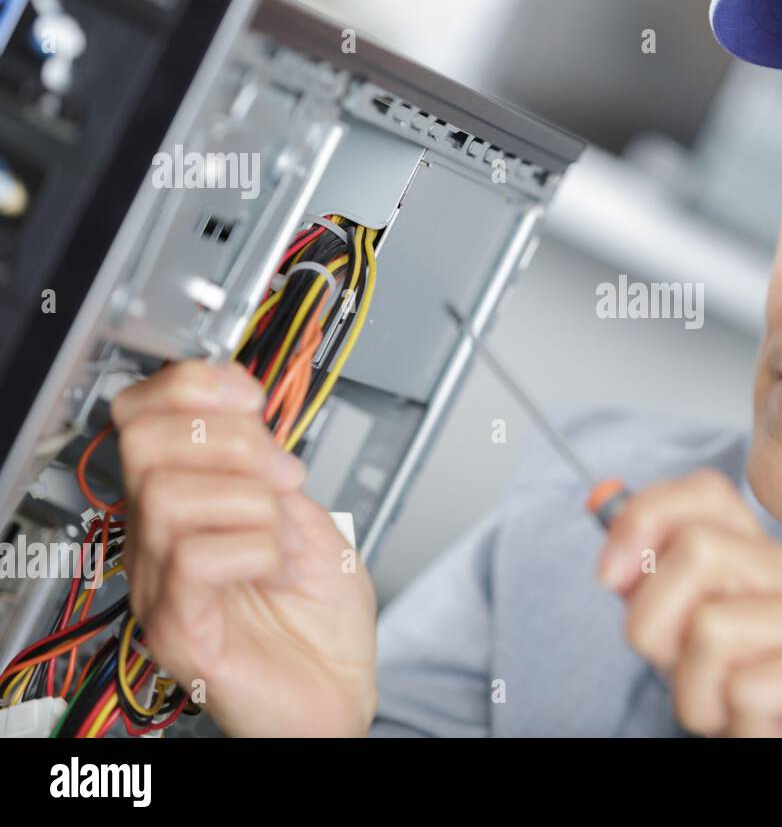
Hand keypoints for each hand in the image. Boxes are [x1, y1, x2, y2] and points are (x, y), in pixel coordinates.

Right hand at [113, 359, 377, 735]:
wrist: (339, 694)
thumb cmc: (322, 620)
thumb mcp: (309, 517)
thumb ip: (270, 469)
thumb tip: (247, 420)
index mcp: (189, 500)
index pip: (144, 412)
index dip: (195, 385)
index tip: (251, 398)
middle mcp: (161, 537)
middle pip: (145, 440)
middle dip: (232, 442)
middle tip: (282, 479)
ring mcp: (162, 583)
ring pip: (168, 494)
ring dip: (250, 501)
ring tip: (283, 535)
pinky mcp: (177, 627)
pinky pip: (194, 556)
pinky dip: (254, 547)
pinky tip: (275, 566)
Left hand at [597, 469, 781, 735]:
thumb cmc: (775, 717)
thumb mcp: (703, 652)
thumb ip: (667, 603)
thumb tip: (616, 562)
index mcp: (777, 562)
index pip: (706, 494)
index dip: (643, 518)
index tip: (611, 575)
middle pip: (697, 551)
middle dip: (662, 630)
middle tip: (702, 684)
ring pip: (712, 627)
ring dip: (704, 697)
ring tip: (745, 714)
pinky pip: (748, 688)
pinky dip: (744, 727)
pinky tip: (780, 730)